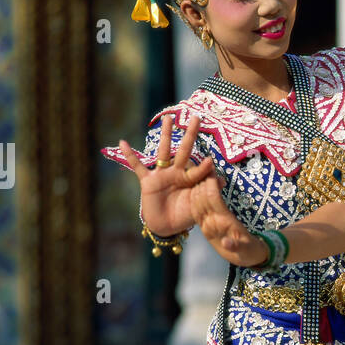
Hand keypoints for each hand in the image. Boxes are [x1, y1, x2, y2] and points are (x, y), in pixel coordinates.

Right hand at [118, 113, 214, 236]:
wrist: (165, 227)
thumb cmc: (183, 216)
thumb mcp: (197, 204)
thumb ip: (207, 191)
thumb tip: (221, 179)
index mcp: (190, 179)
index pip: (198, 170)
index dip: (204, 167)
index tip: (211, 160)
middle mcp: (176, 173)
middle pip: (184, 150)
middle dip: (190, 134)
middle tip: (197, 117)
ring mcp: (162, 175)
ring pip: (164, 151)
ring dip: (166, 135)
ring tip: (167, 118)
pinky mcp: (148, 181)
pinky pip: (137, 166)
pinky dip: (130, 156)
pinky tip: (123, 143)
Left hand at [189, 174, 268, 266]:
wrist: (243, 258)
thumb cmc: (248, 251)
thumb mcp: (245, 250)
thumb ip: (235, 245)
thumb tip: (227, 242)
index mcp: (221, 225)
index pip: (211, 199)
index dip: (210, 183)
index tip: (211, 168)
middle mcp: (210, 223)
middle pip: (201, 197)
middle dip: (202, 180)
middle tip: (205, 163)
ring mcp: (205, 224)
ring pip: (197, 200)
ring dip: (198, 185)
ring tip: (202, 169)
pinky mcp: (204, 225)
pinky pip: (197, 206)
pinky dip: (198, 193)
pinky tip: (200, 184)